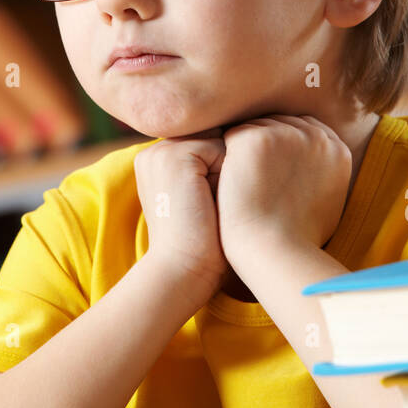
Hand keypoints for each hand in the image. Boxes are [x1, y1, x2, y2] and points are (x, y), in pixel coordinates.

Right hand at [135, 129, 227, 303]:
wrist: (183, 271)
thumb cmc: (201, 244)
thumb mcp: (204, 199)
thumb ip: (212, 170)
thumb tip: (253, 145)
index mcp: (157, 161)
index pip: (206, 140)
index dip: (229, 162)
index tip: (240, 189)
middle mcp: (155, 151)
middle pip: (214, 136)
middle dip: (232, 160)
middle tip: (238, 195)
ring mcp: (162, 152)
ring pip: (220, 139)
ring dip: (233, 165)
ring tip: (228, 201)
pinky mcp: (176, 157)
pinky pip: (221, 146)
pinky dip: (233, 171)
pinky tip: (227, 199)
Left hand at [215, 115, 351, 267]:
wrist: (276, 251)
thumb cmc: (298, 236)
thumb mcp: (328, 200)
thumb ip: (322, 170)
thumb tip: (310, 161)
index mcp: (337, 148)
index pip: (303, 128)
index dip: (284, 147)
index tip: (273, 168)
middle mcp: (316, 135)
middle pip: (279, 122)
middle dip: (265, 144)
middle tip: (255, 179)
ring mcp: (286, 133)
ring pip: (256, 126)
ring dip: (246, 151)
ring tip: (245, 185)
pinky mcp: (256, 137)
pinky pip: (233, 135)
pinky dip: (228, 156)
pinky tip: (232, 182)